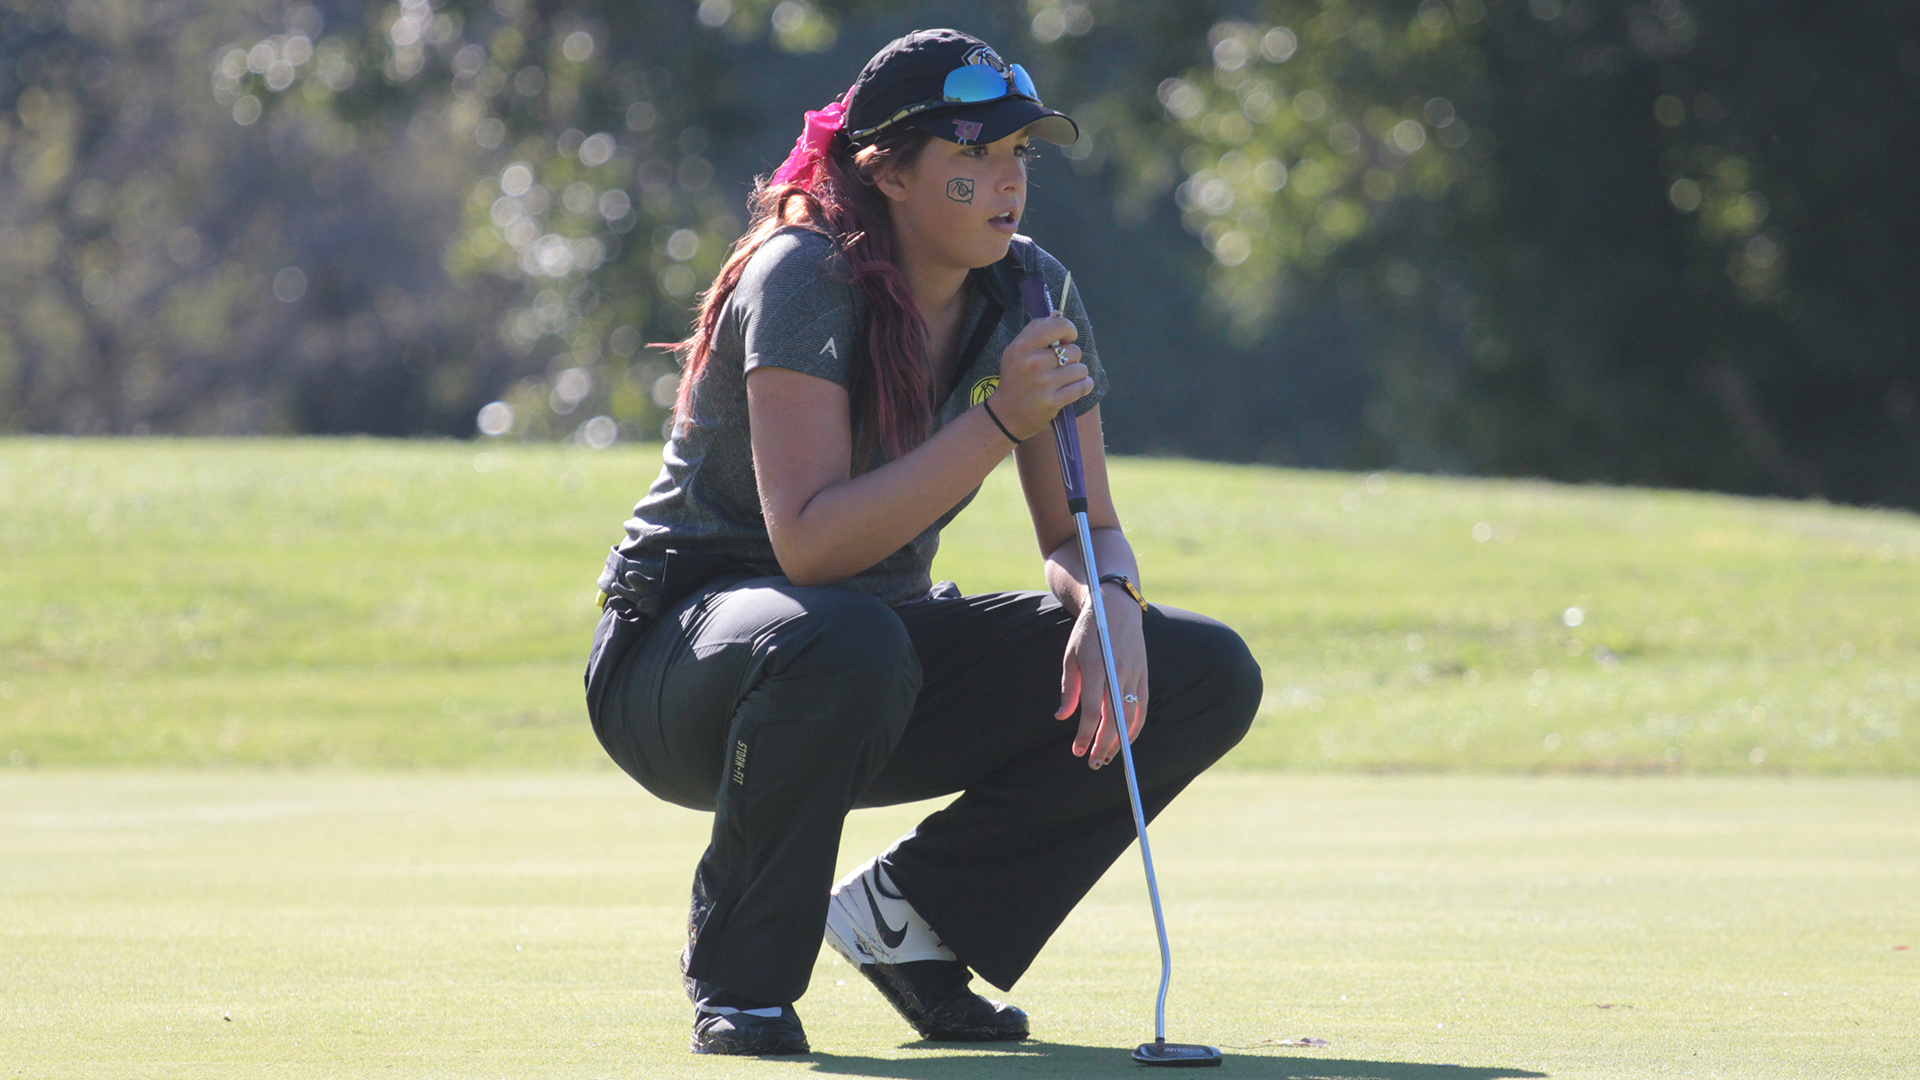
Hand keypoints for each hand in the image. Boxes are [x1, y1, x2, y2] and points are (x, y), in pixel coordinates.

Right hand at [989, 315, 1090, 439]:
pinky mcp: (1053, 402)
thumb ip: (1035, 331)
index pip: (1059, 326)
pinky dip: (1083, 386)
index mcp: (1023, 346)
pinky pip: (1083, 386)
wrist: (1004, 416)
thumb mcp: (1015, 351)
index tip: (1067, 339)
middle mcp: (1033, 362)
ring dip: (1078, 374)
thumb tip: (1057, 313)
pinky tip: (1075, 388)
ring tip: (1065, 380)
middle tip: (1060, 367)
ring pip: (1081, 369)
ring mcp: (1044, 383)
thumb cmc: (1013, 380)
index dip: (1069, 330)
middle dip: (1072, 358)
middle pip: (1074, 350)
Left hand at [1055, 585, 1147, 768]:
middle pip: (1112, 719)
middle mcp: (1117, 672)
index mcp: (1095, 667)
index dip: (1084, 734)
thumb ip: (1069, 689)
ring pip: (1129, 716)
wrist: (1115, 607)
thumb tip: (1062, 717)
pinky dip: (1136, 725)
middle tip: (1093, 763)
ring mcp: (1134, 673)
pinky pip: (1142, 706)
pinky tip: (1127, 739)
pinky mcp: (1144, 673)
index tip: (1076, 751)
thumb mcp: (1070, 656)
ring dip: (1119, 741)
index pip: (1091, 711)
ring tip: (1107, 757)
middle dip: (1102, 745)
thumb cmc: (1088, 632)